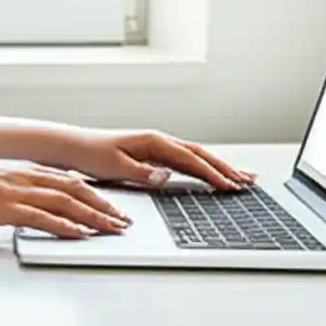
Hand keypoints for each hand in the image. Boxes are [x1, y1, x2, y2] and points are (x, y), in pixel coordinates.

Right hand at [0, 164, 131, 238]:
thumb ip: (17, 189)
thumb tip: (32, 203)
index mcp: (24, 169)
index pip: (69, 180)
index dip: (94, 193)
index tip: (111, 205)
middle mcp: (26, 176)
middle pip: (75, 189)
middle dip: (103, 205)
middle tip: (122, 220)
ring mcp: (17, 191)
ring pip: (66, 202)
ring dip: (93, 217)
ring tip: (111, 229)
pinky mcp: (7, 208)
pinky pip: (43, 218)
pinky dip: (65, 226)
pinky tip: (80, 235)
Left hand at [65, 129, 256, 191]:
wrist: (77, 146)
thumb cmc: (93, 155)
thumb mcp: (115, 166)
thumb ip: (141, 172)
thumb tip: (166, 176)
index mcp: (154, 142)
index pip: (191, 159)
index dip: (213, 172)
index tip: (230, 184)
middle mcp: (160, 141)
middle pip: (201, 155)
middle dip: (225, 168)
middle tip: (248, 181)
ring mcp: (159, 147)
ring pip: (196, 157)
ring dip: (219, 167)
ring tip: (242, 178)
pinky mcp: (156, 155)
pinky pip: (186, 162)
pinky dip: (203, 169)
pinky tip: (214, 176)